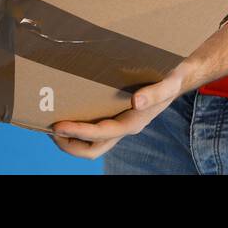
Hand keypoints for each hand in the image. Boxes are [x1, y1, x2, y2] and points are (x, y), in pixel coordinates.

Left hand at [47, 68, 186, 159]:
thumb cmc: (171, 77)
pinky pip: (93, 130)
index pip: (102, 134)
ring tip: (51, 124)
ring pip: (91, 144)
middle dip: (69, 144)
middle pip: (93, 149)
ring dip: (70, 139)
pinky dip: (77, 128)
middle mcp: (124, 127)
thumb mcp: (168, 82)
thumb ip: (155, 93)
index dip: (79, 132)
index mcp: (134, 122)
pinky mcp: (115, 117)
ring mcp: (119, 124)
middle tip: (50, 129)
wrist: (177, 78)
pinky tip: (66, 112)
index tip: (58, 126)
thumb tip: (137, 102)